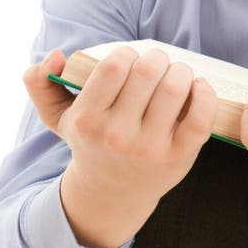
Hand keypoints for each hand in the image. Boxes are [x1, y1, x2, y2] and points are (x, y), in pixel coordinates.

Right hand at [23, 46, 217, 247]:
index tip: (130, 60)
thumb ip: (41, 83)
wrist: (111, 193)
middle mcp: (117, 136)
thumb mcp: (58, 117)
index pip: (114, 64)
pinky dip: (205, 93)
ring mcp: (150, 149)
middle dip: (157, 58)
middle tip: (157, 65)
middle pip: (148, 71)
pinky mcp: (179, 157)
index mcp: (87, 120)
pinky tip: (197, 87)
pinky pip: (201, 117)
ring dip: (181, 71)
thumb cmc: (90, 142)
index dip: (127, 53)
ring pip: (175, 88)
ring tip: (176, 75)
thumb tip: (55, 55)